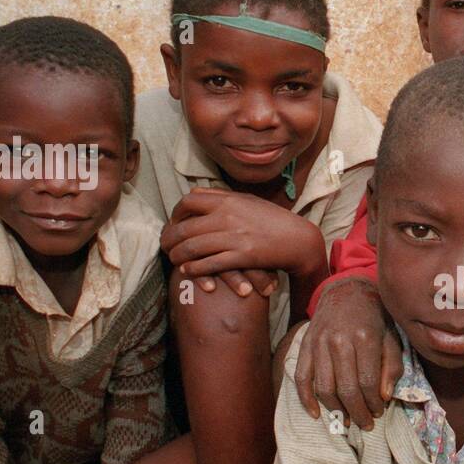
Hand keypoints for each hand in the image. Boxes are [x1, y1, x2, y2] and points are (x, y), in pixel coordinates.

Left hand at [160, 188, 320, 297]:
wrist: (297, 240)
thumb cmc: (272, 219)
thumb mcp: (247, 200)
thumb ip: (219, 196)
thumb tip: (194, 193)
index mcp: (228, 200)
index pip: (188, 202)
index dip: (175, 214)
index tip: (174, 223)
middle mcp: (227, 217)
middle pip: (184, 227)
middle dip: (169, 239)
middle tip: (165, 246)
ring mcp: (234, 237)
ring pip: (192, 247)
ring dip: (177, 255)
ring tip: (173, 259)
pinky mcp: (242, 257)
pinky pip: (209, 264)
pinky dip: (194, 268)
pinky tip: (188, 270)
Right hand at [295, 278, 402, 430]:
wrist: (347, 290)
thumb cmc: (374, 316)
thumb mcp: (392, 336)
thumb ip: (392, 365)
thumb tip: (385, 396)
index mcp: (364, 337)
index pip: (368, 382)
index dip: (374, 403)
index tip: (379, 412)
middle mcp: (339, 341)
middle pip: (346, 388)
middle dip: (358, 412)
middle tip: (367, 424)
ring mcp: (318, 343)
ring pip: (324, 387)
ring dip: (336, 410)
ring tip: (348, 421)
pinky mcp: (305, 345)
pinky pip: (302, 377)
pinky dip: (306, 398)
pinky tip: (316, 414)